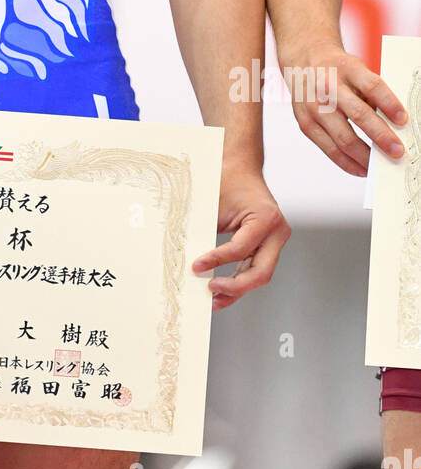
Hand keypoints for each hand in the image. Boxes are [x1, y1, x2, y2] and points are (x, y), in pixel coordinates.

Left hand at [192, 168, 289, 310]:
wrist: (240, 168)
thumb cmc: (228, 180)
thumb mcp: (215, 204)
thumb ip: (207, 232)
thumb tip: (191, 262)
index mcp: (266, 219)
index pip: (240, 250)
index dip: (216, 261)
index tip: (196, 267)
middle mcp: (277, 232)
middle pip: (260, 272)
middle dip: (234, 286)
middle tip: (210, 290)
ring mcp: (276, 240)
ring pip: (259, 275)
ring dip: (237, 289)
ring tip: (213, 300)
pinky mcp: (268, 245)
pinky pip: (255, 267)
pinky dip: (239, 279)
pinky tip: (222, 289)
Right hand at [282, 42, 406, 175]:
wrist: (303, 61)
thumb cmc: (336, 68)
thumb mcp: (356, 69)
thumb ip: (371, 94)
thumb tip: (393, 125)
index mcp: (346, 68)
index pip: (371, 86)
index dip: (389, 103)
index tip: (403, 120)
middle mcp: (327, 87)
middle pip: (358, 114)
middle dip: (381, 136)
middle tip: (398, 151)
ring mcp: (314, 107)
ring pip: (343, 138)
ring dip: (366, 155)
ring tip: (382, 163)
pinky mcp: (306, 124)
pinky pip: (330, 149)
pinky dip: (348, 163)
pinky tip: (362, 168)